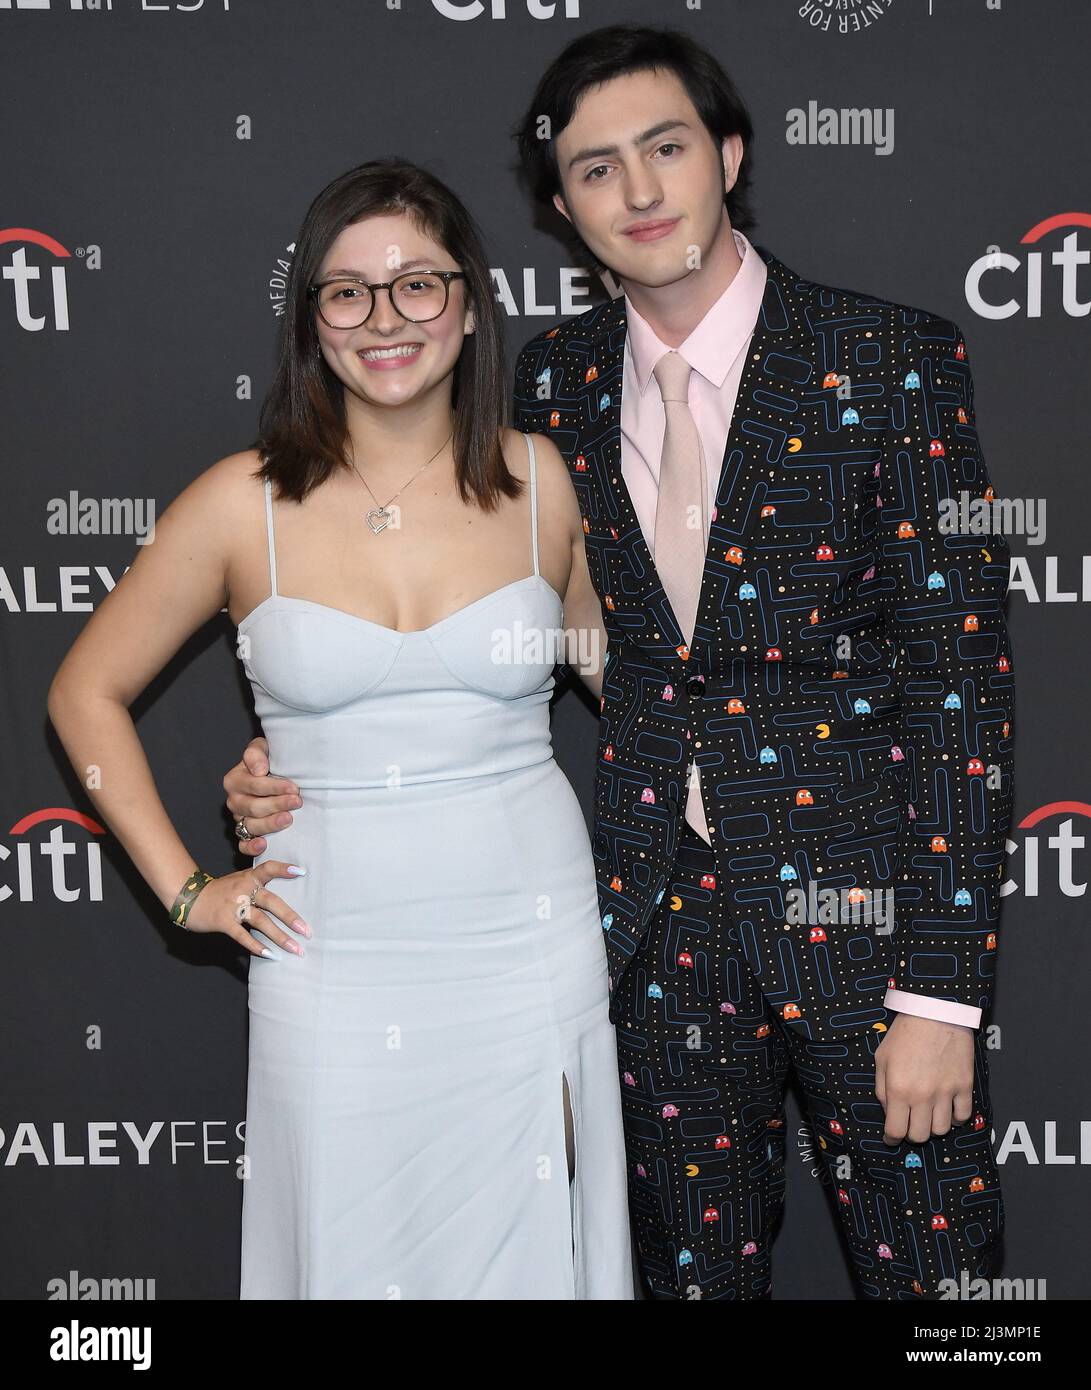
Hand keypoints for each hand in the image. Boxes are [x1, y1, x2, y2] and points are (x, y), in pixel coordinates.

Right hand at [183, 862, 309, 957]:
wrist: (189, 897)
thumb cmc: (220, 891)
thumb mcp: (238, 880)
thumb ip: (257, 884)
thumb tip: (282, 896)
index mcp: (248, 878)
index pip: (268, 869)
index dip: (283, 869)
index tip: (301, 872)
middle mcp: (243, 890)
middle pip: (271, 902)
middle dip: (290, 917)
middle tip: (306, 931)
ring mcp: (234, 906)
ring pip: (261, 921)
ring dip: (279, 936)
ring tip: (295, 949)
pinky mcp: (224, 922)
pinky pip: (243, 936)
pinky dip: (256, 946)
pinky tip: (270, 955)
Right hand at [224, 735, 300, 855]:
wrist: (272, 774)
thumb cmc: (268, 761)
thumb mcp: (261, 748)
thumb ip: (256, 753)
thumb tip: (259, 769)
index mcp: (235, 780)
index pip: (254, 785)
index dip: (274, 787)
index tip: (294, 787)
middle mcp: (234, 801)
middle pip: (254, 807)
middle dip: (277, 804)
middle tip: (297, 802)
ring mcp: (239, 818)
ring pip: (250, 826)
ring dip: (270, 824)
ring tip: (288, 819)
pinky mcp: (244, 834)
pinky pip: (243, 844)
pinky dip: (251, 847)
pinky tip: (264, 844)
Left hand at [874, 1013, 974, 1144]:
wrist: (935, 1012)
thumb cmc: (904, 1033)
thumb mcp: (881, 1058)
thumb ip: (882, 1089)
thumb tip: (890, 1112)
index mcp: (898, 1089)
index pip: (896, 1131)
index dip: (892, 1139)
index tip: (892, 1138)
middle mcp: (923, 1095)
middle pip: (920, 1136)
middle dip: (911, 1133)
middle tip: (910, 1122)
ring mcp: (946, 1092)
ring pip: (942, 1130)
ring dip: (933, 1126)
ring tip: (928, 1113)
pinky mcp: (965, 1086)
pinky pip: (963, 1117)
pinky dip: (955, 1118)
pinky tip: (947, 1109)